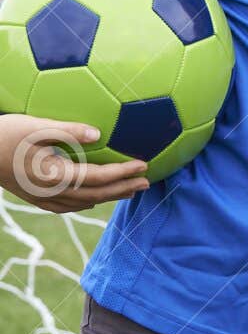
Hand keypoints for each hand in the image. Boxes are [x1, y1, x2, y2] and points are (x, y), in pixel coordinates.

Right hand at [0, 114, 148, 213]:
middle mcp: (51, 192)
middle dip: (123, 188)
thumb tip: (98, 134)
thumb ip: (68, 131)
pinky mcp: (34, 198)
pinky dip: (86, 201)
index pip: (98, 176)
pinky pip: (67, 206)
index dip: (123, 172)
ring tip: (129, 190)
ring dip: (109, 196)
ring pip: (83, 202)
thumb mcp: (35, 127)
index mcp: (54, 175)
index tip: (144, 165)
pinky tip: (94, 198)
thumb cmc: (4, 135)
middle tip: (147, 181)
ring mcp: (42, 198)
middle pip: (96, 194)